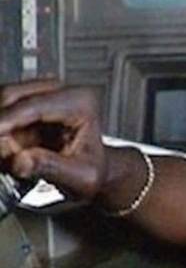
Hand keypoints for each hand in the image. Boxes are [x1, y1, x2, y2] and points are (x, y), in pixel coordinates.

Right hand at [0, 80, 106, 201]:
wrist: (95, 167)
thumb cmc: (92, 168)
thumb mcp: (80, 176)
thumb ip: (49, 167)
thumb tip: (20, 160)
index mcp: (82, 103)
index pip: (32, 106)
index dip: (5, 122)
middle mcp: (64, 91)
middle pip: (10, 96)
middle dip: (0, 125)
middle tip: (4, 153)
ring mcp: (45, 93)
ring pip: (2, 101)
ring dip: (0, 127)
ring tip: (11, 153)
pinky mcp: (30, 100)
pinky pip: (2, 110)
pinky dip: (1, 129)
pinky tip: (12, 148)